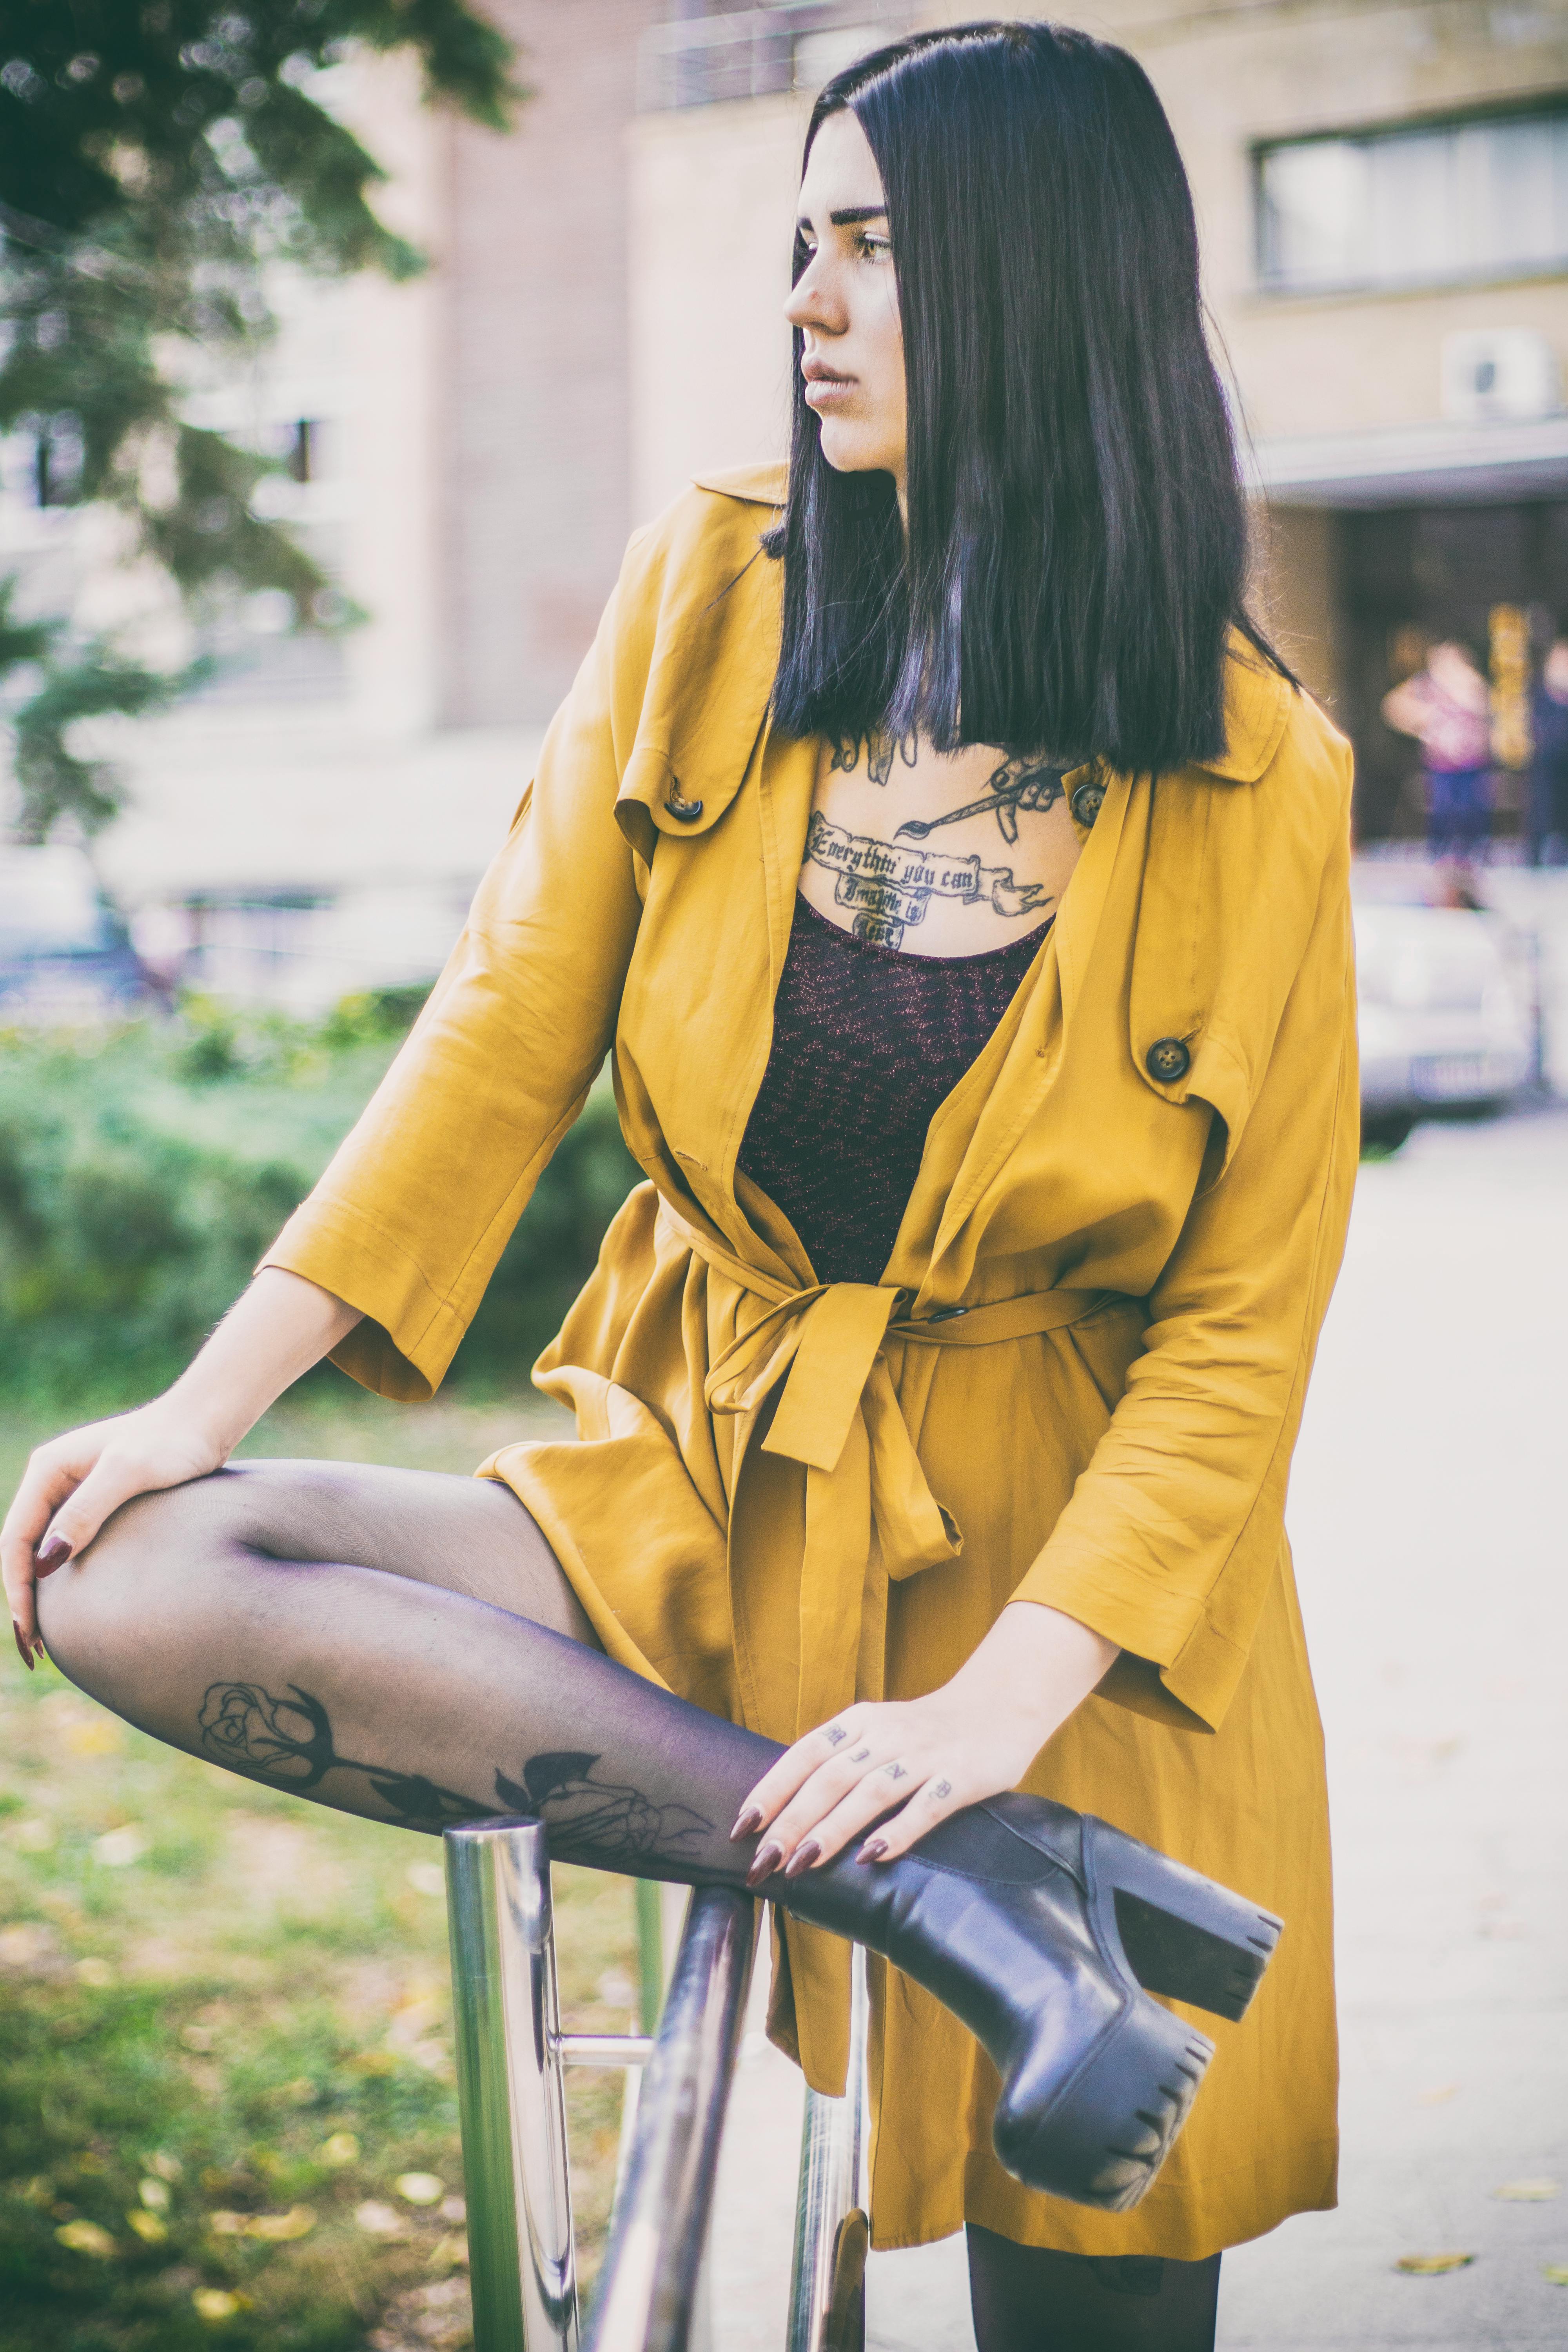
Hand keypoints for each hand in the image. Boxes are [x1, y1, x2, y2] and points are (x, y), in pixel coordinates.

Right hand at [2, 1267, 359, 1668]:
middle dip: (24, 1601)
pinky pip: (72, 1548)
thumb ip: (88, 1512)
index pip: (16, 1542)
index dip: (17, 1591)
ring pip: (46, 1554)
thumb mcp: (129, 1473)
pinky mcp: (101, 1505)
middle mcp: (54, 1482)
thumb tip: (48, 1563)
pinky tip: (78, 1611)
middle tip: (36, 1653)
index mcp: (47, 1471)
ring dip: (42, 1596)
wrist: (209, 1421)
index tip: (29, 1633)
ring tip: (49, 1643)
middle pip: (24, 1552)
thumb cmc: (173, 1440)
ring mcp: (76, 1493)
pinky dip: (67, 1582)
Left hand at [731, 1602, 1117, 1880]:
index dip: (772, 1790)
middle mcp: (887, 1735)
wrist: (1001, 1705)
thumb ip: (837, 1760)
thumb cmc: (926, 1731)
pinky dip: (898, 1831)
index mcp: (860, 1721)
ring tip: (802, 1865)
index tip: (742, 1827)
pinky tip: (873, 1857)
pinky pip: (926, 1806)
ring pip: (870, 1792)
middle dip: (791, 1822)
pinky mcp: (962, 1777)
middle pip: (830, 1779)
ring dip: (833, 1829)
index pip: (805, 1754)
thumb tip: (783, 1810)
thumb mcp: (875, 1732)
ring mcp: (925, 1756)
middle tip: (762, 1864)